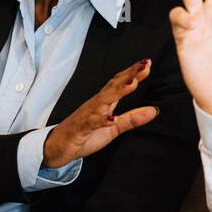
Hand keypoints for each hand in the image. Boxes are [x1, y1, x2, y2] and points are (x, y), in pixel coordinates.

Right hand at [42, 58, 158, 166]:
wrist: (57, 148)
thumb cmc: (84, 135)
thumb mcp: (113, 128)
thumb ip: (132, 119)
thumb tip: (154, 110)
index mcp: (104, 103)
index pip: (119, 83)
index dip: (133, 73)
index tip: (147, 64)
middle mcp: (96, 104)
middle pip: (114, 86)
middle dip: (129, 75)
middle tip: (144, 65)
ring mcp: (87, 115)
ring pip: (103, 100)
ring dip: (118, 91)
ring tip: (132, 83)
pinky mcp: (80, 129)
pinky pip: (91, 123)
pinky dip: (102, 120)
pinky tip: (112, 118)